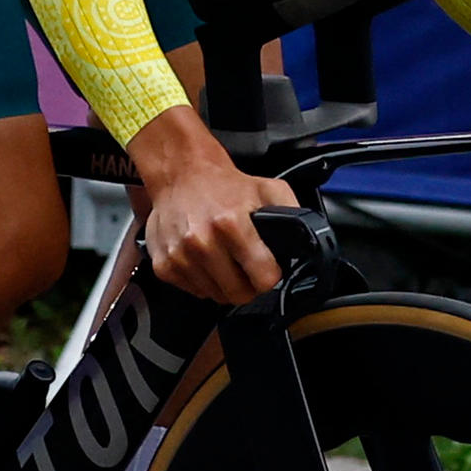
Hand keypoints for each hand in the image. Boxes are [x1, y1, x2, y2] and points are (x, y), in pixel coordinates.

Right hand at [127, 105, 300, 303]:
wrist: (180, 174)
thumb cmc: (223, 185)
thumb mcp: (268, 189)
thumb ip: (292, 214)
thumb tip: (306, 241)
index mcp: (231, 224)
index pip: (263, 279)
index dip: (270, 276)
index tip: (268, 269)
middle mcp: (202, 242)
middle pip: (239, 294)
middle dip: (248, 284)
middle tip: (246, 267)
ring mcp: (180, 256)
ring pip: (216, 296)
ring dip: (223, 283)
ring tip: (223, 258)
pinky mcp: (164, 265)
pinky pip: (193, 291)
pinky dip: (202, 280)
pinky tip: (204, 259)